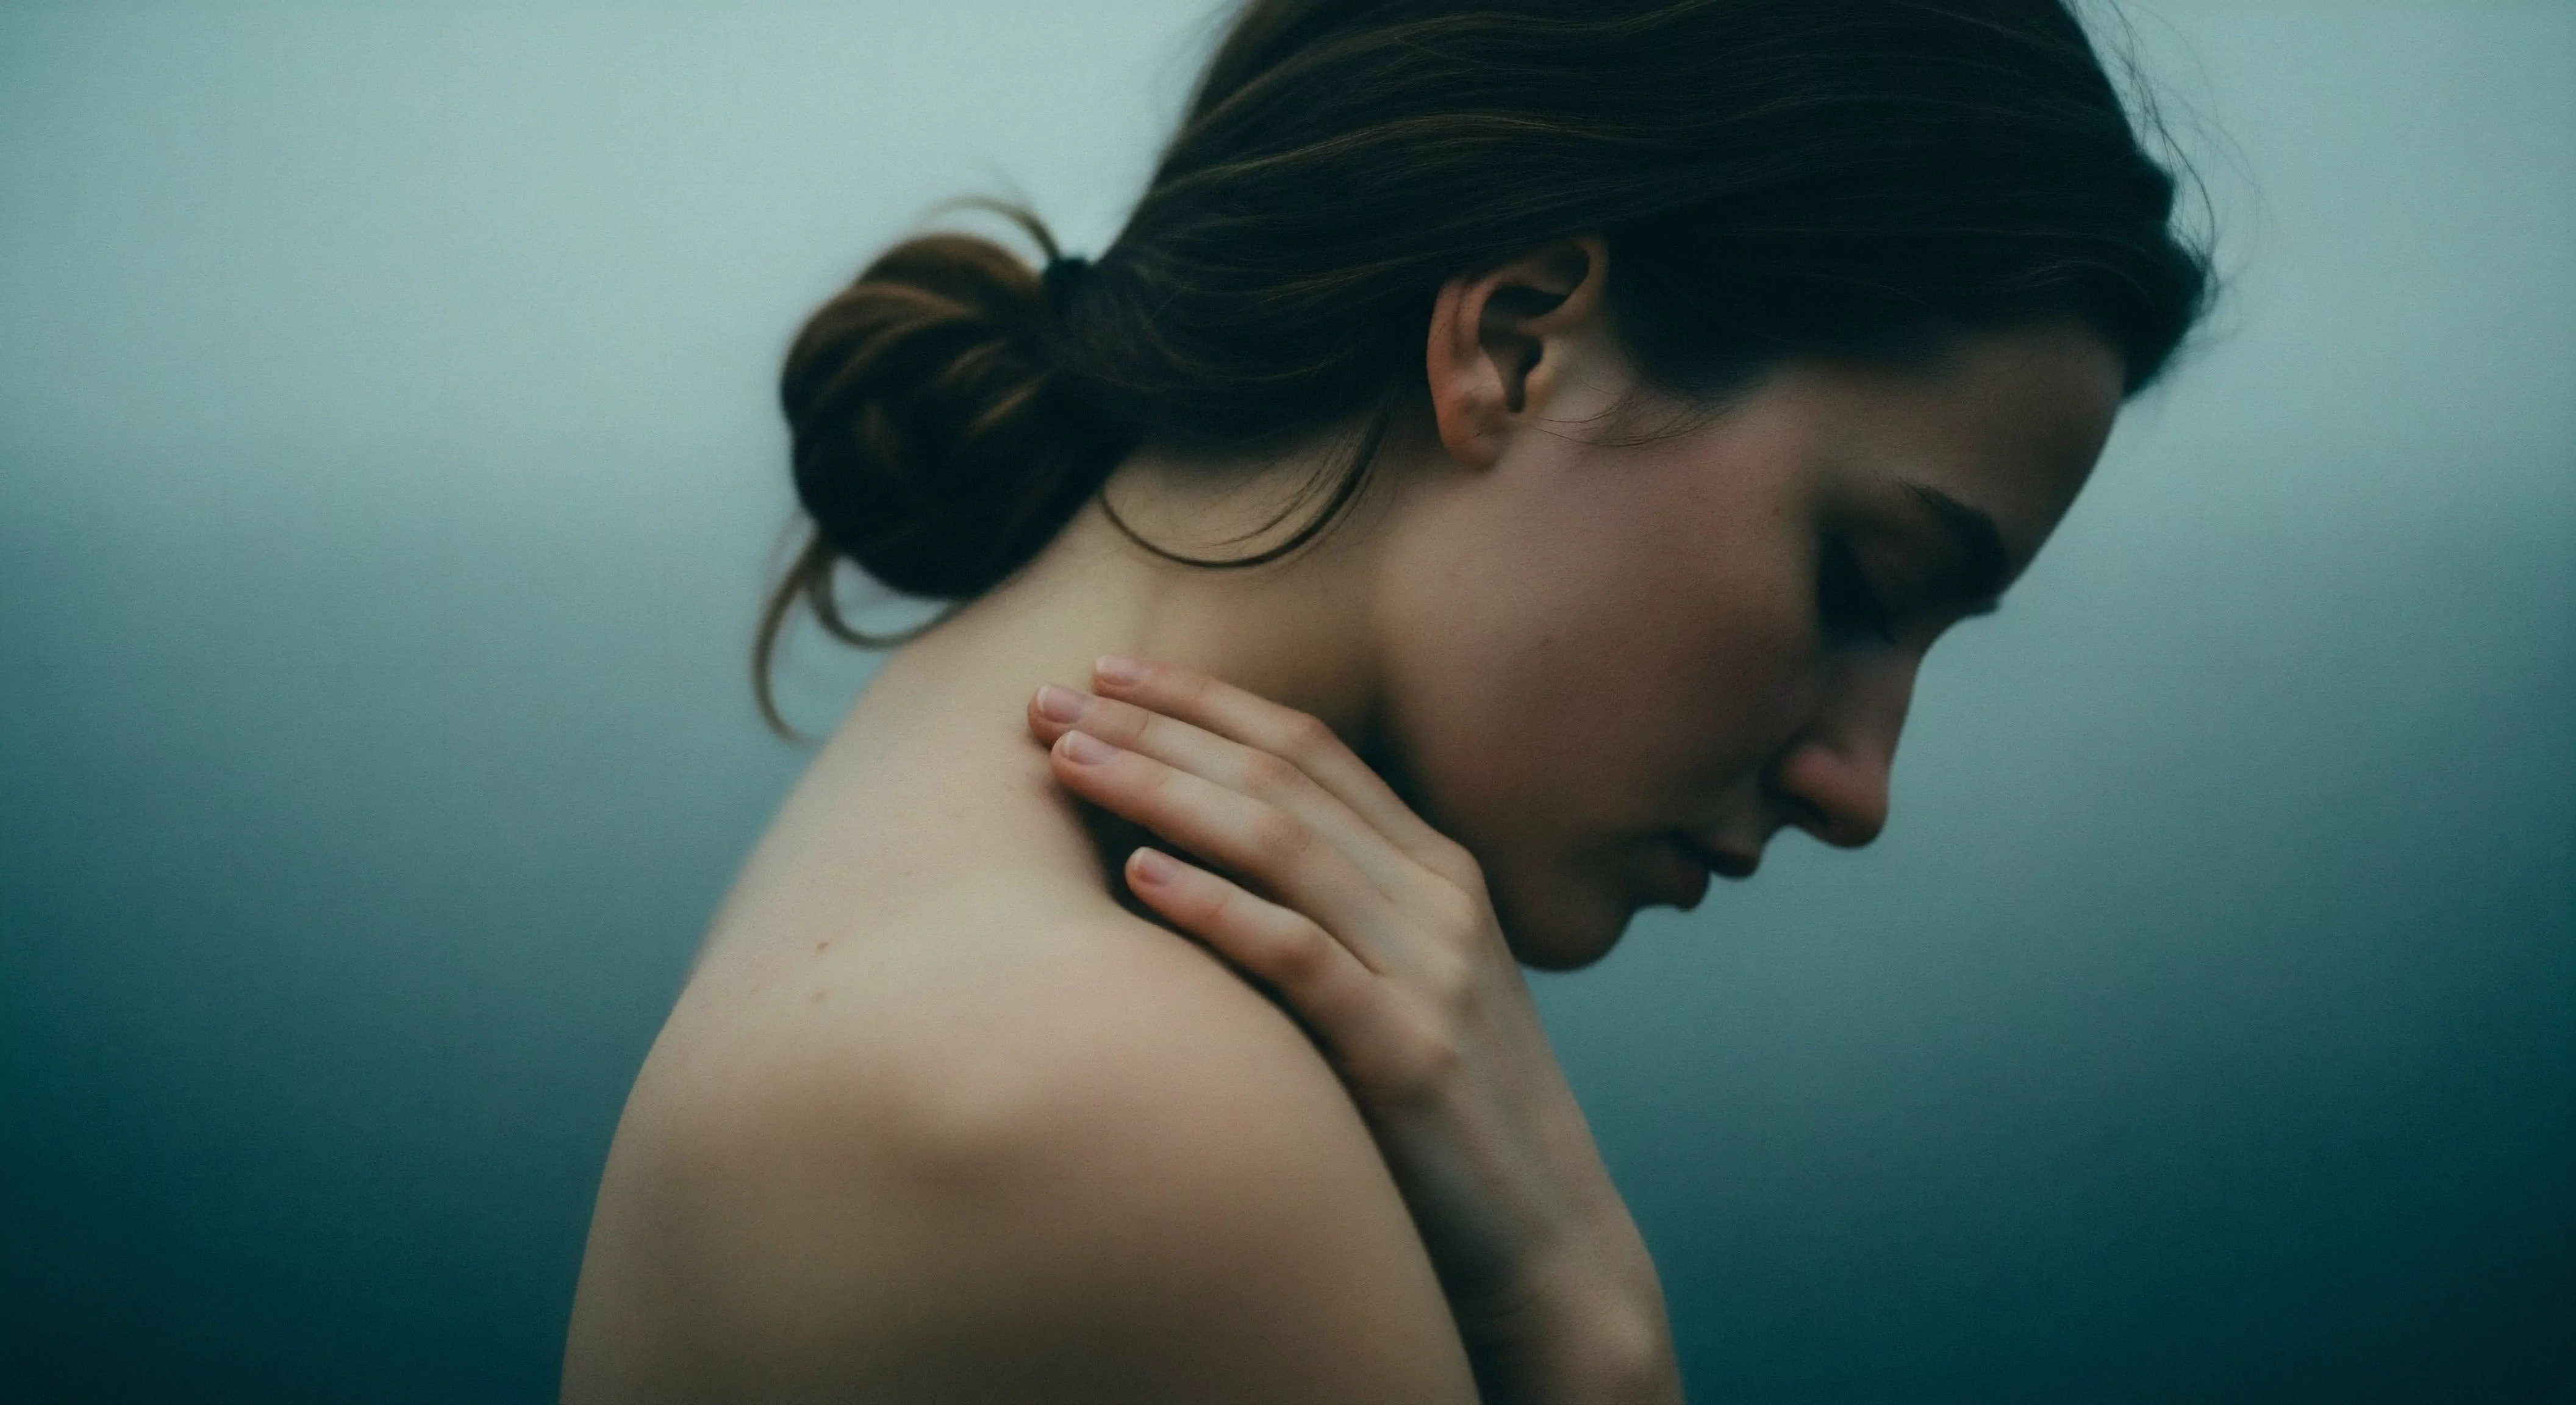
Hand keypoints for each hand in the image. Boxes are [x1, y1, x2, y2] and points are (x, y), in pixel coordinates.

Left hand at [1026, 656, 1681, 1404]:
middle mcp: (1438, 902)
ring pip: (1282, 844)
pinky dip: (1217, 906)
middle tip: (1050, 701)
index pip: (1309, 748)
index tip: (1106, 670)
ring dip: (1164, 791)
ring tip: (1071, 762)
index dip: (1203, 700)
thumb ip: (1333, 916)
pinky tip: (1139, 877)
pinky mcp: (1409, 1055)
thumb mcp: (1404, 989)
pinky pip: (1299, 956)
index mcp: (1438, 873)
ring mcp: (1430, 973)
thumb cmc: (1448, 1124)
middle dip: (1158, 728)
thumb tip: (1194, 858)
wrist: (1550, 1248)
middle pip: (1281, 777)